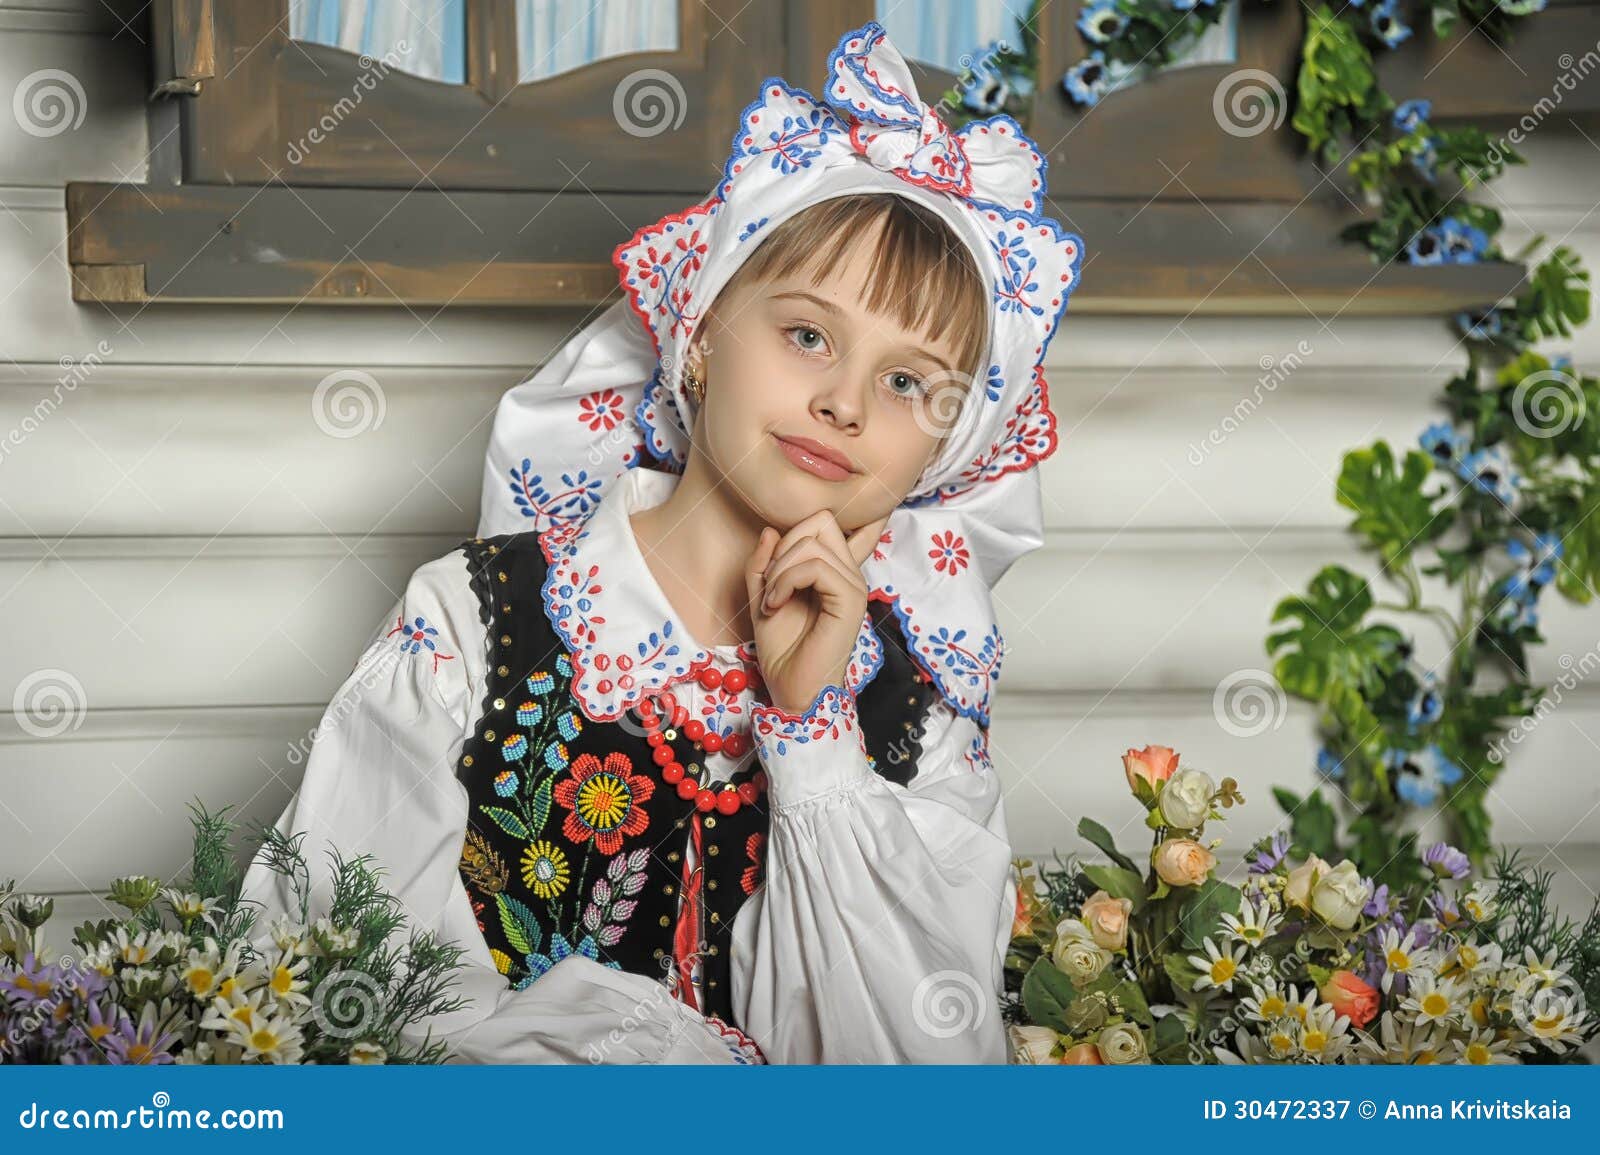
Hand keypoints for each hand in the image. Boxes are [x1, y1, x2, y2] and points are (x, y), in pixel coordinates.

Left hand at [743, 510, 888, 715]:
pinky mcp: (850, 600)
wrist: (792, 690)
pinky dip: (786, 581)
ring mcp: (853, 585)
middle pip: (820, 522)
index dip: (790, 535)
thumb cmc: (782, 650)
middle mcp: (848, 573)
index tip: (773, 573)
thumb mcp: (761, 597)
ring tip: (772, 600)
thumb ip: (763, 564)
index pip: (823, 521)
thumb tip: (769, 530)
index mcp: (833, 571)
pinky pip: (815, 566)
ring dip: (780, 570)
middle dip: (784, 547)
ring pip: (814, 542)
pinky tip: (776, 604)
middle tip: (771, 585)